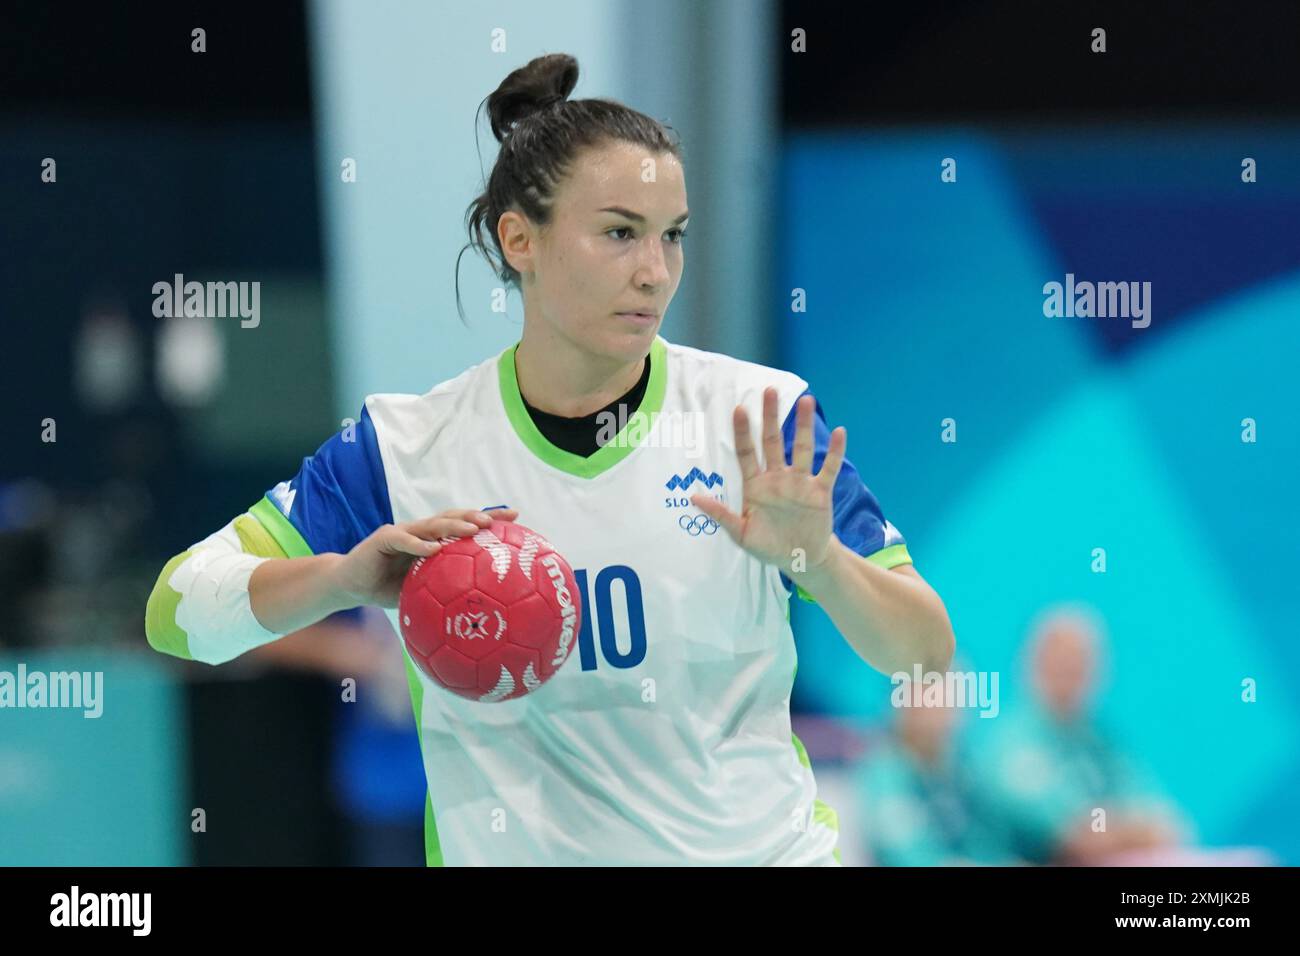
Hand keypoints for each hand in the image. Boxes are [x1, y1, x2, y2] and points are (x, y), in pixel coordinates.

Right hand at [332, 508, 517, 607]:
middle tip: (497, 521)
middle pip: (452, 517)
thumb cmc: (388, 590)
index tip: (515, 517)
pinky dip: (419, 544)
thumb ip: (446, 594)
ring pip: (431, 524)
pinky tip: (434, 549)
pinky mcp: (383, 538)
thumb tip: (481, 612)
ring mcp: (402, 532)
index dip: (488, 518)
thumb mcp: (422, 593)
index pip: (464, 524)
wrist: (350, 586)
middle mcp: (420, 531)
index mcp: (433, 540)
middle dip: (476, 515)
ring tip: (473, 529)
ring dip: (453, 525)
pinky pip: (403, 539)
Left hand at [691, 388, 844, 574]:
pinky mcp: (821, 492)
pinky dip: (835, 452)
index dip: (744, 432)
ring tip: (806, 401)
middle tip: (769, 392)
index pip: (747, 453)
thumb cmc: (768, 546)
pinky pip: (829, 469)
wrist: (800, 560)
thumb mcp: (741, 533)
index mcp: (756, 486)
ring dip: (804, 426)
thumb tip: (694, 498)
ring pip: (802, 449)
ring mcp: (800, 483)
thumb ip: (721, 515)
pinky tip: (839, 433)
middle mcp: (778, 478)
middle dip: (771, 417)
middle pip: (773, 442)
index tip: (739, 410)